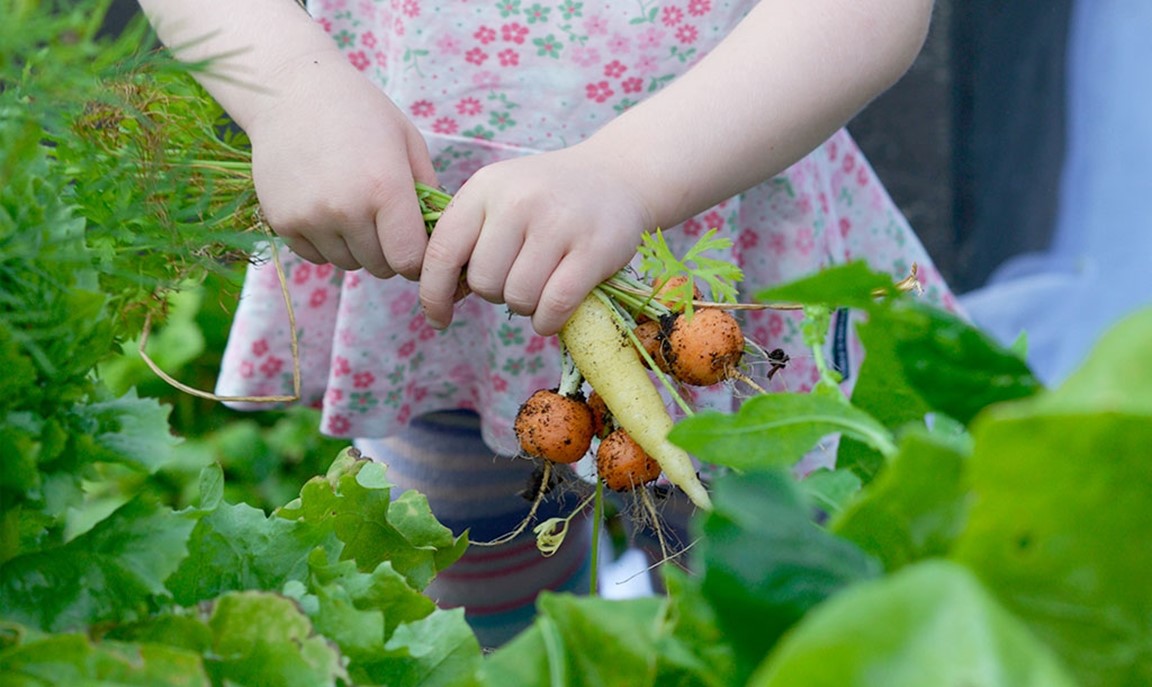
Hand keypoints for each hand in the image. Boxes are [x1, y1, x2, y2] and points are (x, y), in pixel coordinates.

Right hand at [246, 54, 437, 278]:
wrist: (289, 90)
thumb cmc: (359, 111)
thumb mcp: (407, 140)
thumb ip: (428, 191)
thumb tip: (438, 236)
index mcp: (386, 189)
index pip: (409, 260)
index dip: (417, 259)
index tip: (415, 245)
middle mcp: (347, 209)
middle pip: (380, 266)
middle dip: (388, 251)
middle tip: (383, 221)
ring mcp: (310, 218)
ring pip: (347, 263)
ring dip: (356, 247)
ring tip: (352, 208)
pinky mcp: (282, 222)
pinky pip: (315, 256)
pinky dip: (324, 243)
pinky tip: (325, 208)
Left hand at [419, 144, 653, 335]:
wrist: (616, 175)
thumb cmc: (547, 197)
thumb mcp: (500, 198)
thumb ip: (467, 238)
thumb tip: (441, 297)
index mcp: (485, 187)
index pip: (442, 252)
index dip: (433, 294)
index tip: (438, 318)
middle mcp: (518, 200)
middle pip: (483, 282)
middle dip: (495, 294)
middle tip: (517, 279)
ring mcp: (558, 223)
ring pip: (518, 298)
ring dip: (526, 307)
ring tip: (541, 287)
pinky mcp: (594, 249)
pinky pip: (554, 306)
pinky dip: (548, 321)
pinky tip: (552, 315)